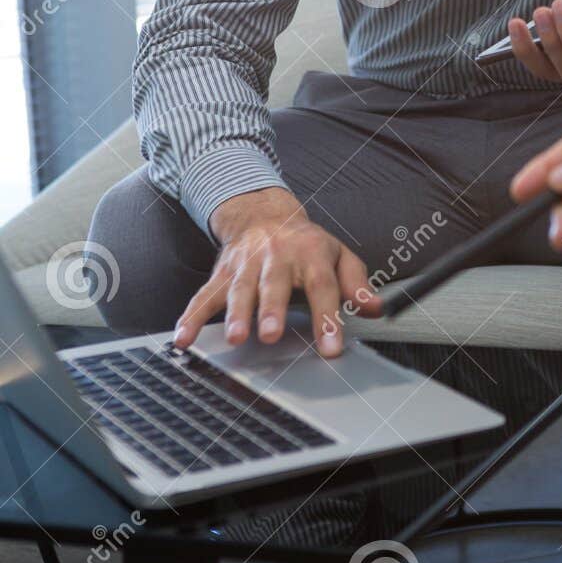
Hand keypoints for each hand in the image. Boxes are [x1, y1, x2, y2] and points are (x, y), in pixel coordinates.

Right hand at [173, 187, 380, 358]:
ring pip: (240, 288)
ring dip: (236, 313)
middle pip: (275, 284)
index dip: (328, 318)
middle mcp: (277, 257)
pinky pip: (204, 296)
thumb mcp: (338, 255)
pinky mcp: (222, 273)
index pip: (323, 286)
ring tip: (235, 337)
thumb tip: (377, 308)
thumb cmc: (305, 243)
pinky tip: (183, 338)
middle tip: (272, 334)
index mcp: (311, 254)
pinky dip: (191, 317)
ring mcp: (246, 265)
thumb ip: (356, 283)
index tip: (331, 349)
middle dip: (272, 309)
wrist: (263, 213)